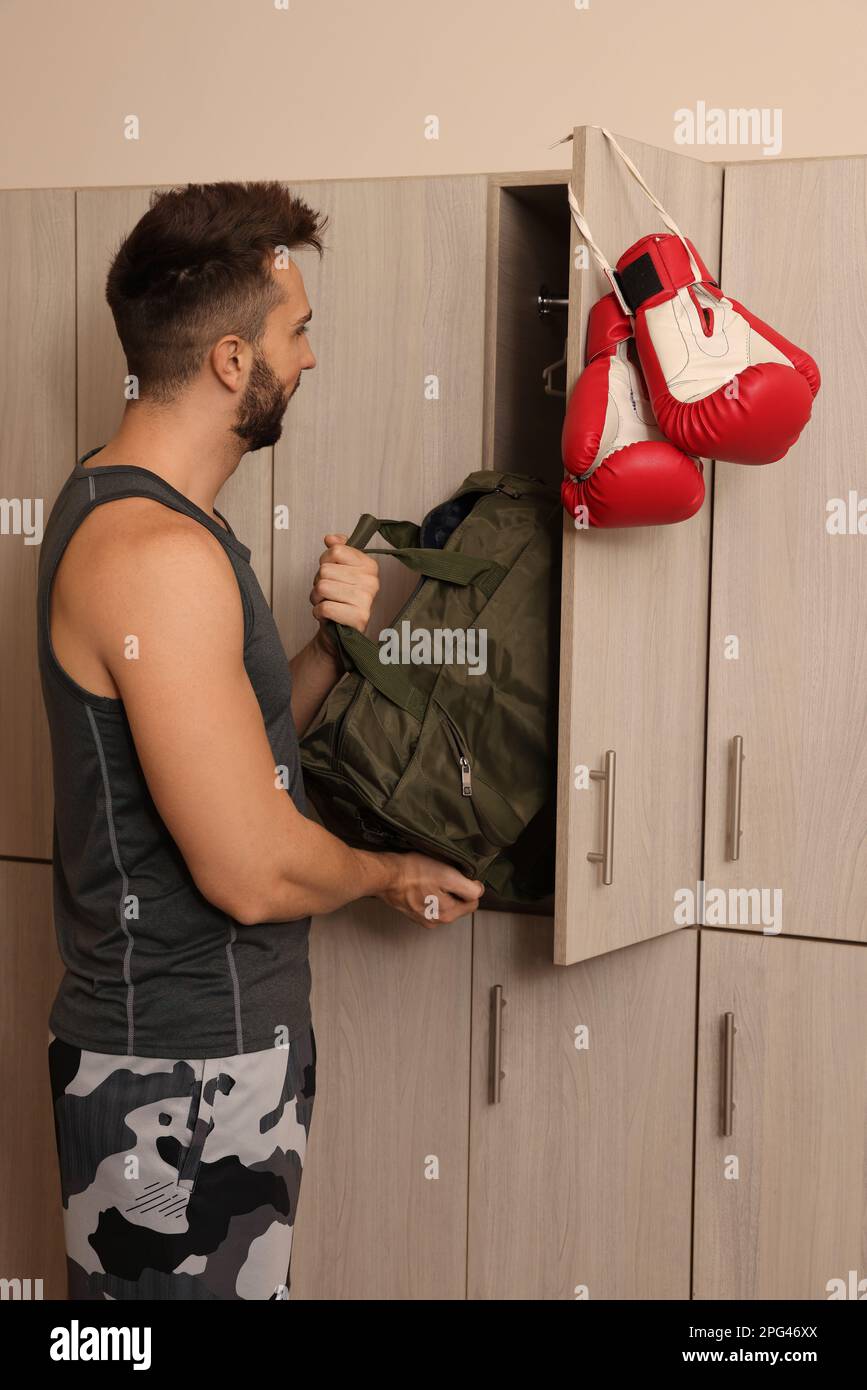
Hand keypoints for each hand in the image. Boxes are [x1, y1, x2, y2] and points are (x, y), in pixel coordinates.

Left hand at [310, 533, 379, 657]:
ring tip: (328, 602)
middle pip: (325, 570)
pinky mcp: (358, 618)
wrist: (338, 631)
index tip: (333, 573)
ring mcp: (367, 600)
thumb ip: (337, 549)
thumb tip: (331, 538)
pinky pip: (325, 607)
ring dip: (317, 598)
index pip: (336, 551)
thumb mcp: (338, 569)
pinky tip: (328, 615)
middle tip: (329, 593)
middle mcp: (372, 581)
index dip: (325, 562)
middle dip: (319, 582)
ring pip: (322, 587)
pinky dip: (319, 612)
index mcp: (369, 566)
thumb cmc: (338, 598)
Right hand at [377, 852, 484, 924]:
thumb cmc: (413, 872)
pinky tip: (420, 883)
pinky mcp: (413, 912)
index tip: (456, 875)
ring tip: (429, 878)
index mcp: (447, 914)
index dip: (468, 885)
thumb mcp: (447, 875)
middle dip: (454, 889)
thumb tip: (479, 891)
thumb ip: (468, 888)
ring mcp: (423, 918)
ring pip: (444, 902)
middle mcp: (436, 921)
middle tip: (441, 874)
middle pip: (458, 903)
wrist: (384, 875)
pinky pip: (430, 902)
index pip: (473, 901)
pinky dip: (429, 893)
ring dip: (441, 891)